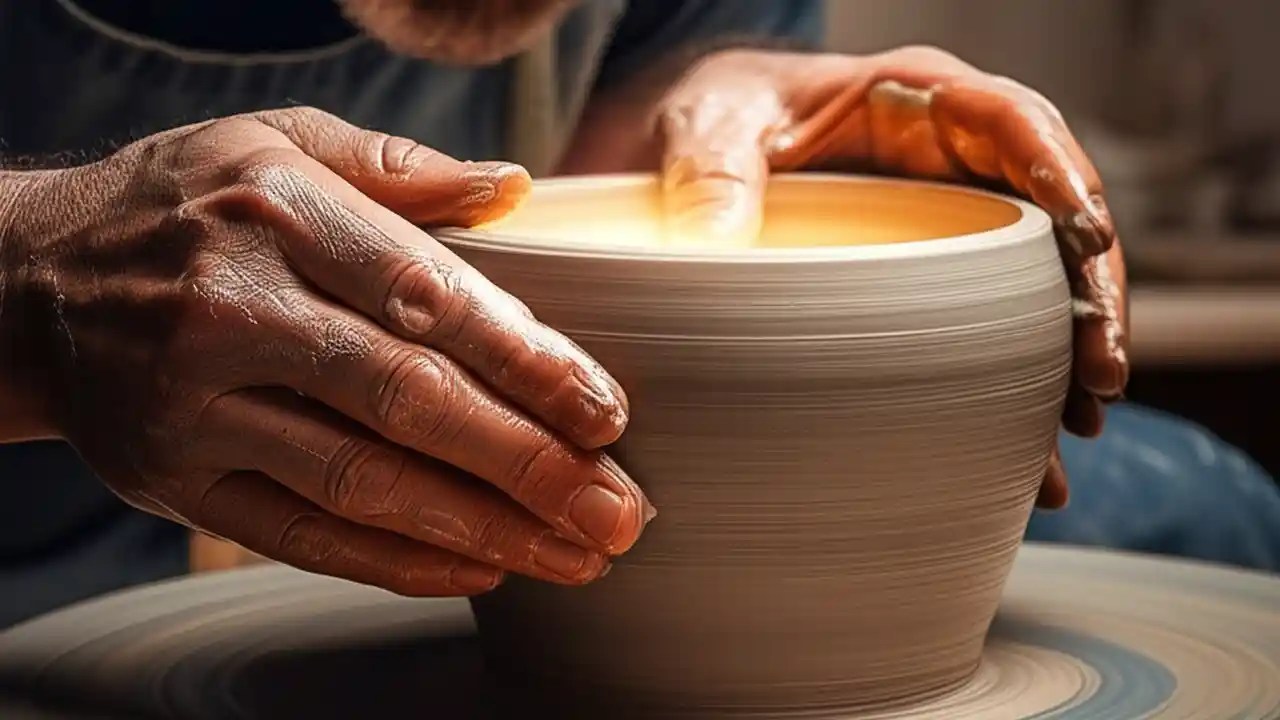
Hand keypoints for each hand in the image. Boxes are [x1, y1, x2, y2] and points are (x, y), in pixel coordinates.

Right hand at [0, 107, 652, 593]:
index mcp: (280, 214)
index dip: (525, 359)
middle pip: (405, 402)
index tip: (603, 411)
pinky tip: (477, 570)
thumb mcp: (280, 141)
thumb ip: (400, 168)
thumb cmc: (185, 205)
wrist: (29, 280)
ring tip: (571, 554)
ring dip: (480, 528)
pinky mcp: (175, 480)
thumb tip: (512, 188)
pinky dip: (395, 563)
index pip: (426, 295)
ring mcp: (197, 407)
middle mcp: (234, 311)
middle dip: (525, 465)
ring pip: (360, 483)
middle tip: (616, 510)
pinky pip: (299, 535)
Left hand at [654, 47, 1128, 507]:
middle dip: (1089, 291)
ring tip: (1079, 422)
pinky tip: (1033, 445)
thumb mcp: (711, 129)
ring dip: (1068, 350)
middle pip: (1053, 215)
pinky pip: (995, 325)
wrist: (702, 143)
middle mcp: (955, 158)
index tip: (1086, 237)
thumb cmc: (722, 114)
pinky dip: (1017, 382)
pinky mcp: (937, 278)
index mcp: (918, 99)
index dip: (1062, 174)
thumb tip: (712, 249)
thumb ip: (715, 179)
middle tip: (1100, 370)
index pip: (1013, 122)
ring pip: (1040, 280)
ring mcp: (954, 221)